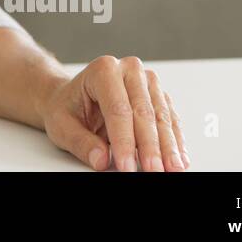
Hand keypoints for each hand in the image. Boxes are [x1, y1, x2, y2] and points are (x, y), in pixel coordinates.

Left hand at [36, 55, 189, 171]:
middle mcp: (128, 70)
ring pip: (162, 116)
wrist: (70, 98)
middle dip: (151, 146)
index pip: (118, 109)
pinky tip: (179, 158)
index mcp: (103, 70)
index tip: (127, 166)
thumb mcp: (62, 126)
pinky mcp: (158, 95)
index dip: (125, 140)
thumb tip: (101, 160)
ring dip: (169, 146)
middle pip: (144, 112)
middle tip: (154, 171)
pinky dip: (175, 141)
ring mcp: (146, 81)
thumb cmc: (66, 108)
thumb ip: (82, 143)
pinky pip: (170, 119)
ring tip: (173, 169)